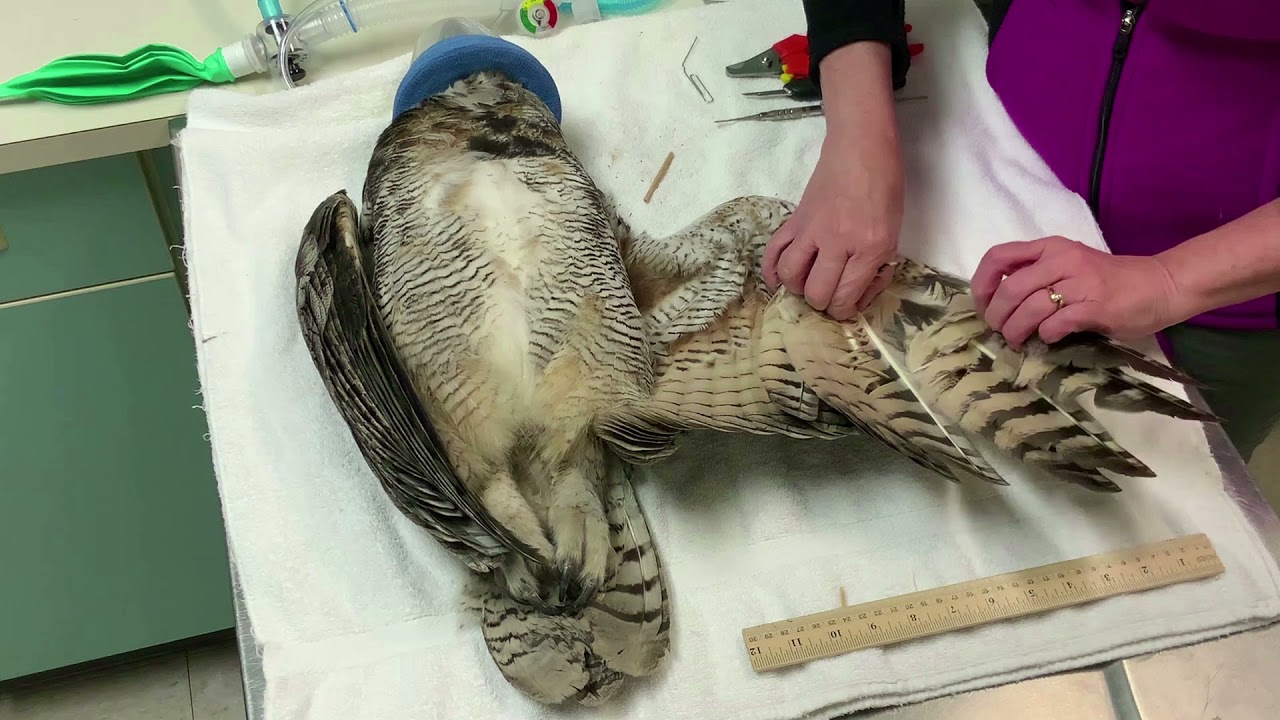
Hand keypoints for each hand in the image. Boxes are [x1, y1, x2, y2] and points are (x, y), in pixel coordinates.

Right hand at [761, 41, 903, 320]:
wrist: (860, 148)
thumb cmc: (885, 187)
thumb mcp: (894, 231)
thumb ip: (877, 265)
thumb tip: (858, 293)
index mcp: (870, 246)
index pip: (847, 295)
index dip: (845, 311)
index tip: (847, 308)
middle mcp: (838, 242)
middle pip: (817, 292)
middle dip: (822, 304)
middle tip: (828, 298)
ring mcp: (812, 230)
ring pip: (790, 276)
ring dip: (797, 289)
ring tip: (808, 285)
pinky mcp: (795, 220)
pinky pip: (774, 251)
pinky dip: (771, 271)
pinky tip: (777, 281)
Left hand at [971, 236, 1180, 347]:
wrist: (1161, 285)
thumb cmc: (1109, 280)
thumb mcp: (1069, 267)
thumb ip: (1037, 276)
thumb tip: (999, 304)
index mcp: (1051, 247)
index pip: (1000, 256)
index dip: (982, 283)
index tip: (982, 304)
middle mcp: (1063, 260)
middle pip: (1011, 289)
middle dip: (997, 316)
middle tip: (999, 331)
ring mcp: (1081, 282)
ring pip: (1030, 307)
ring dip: (1016, 330)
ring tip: (1018, 340)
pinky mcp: (1097, 306)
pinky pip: (1057, 323)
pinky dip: (1047, 334)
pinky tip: (1050, 337)